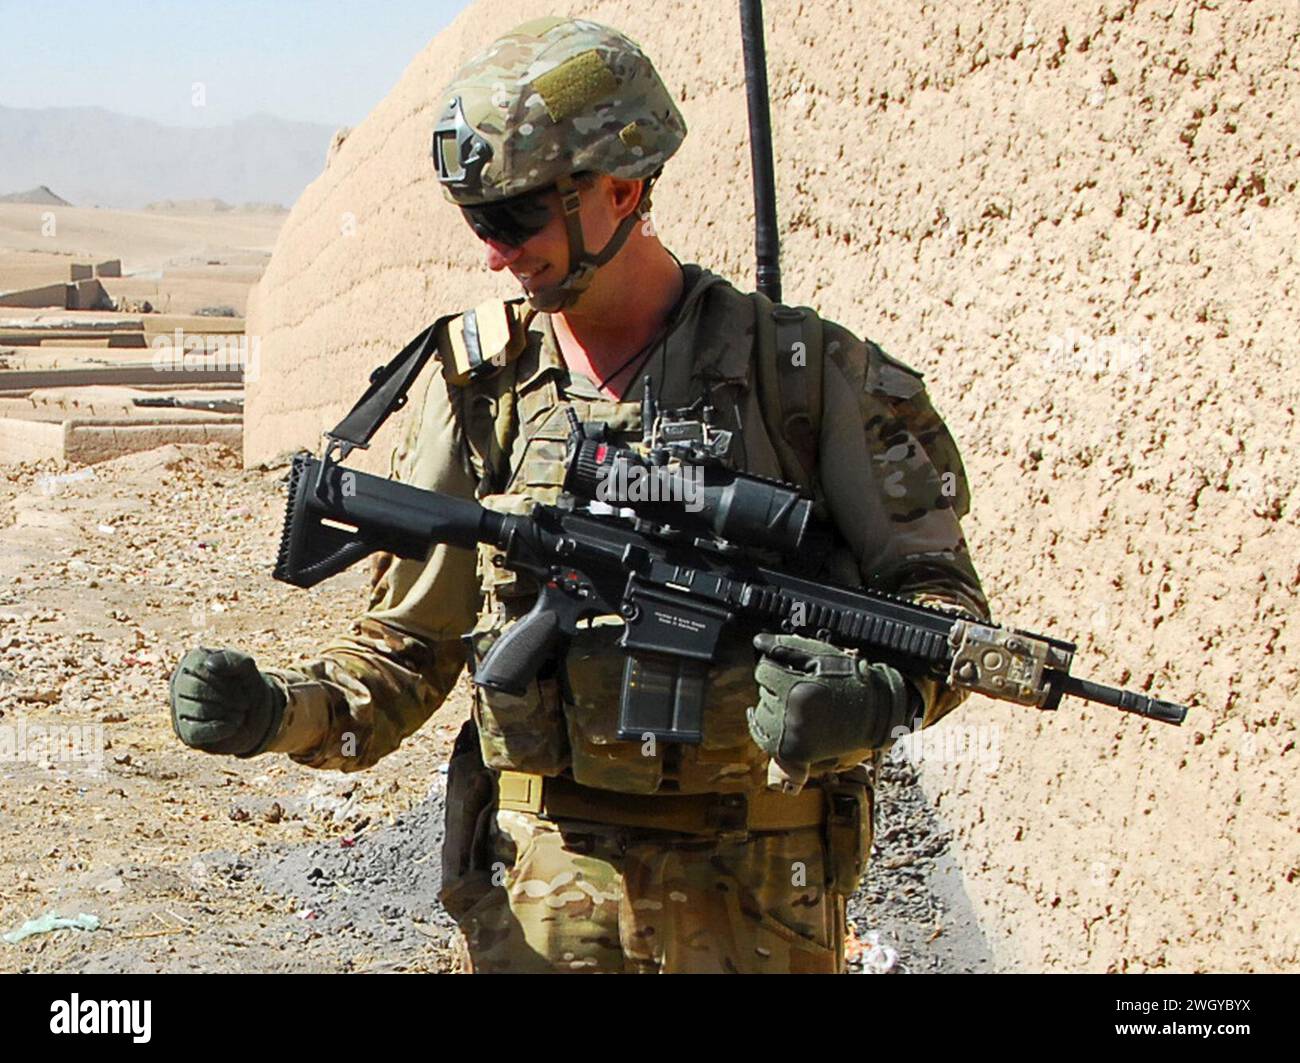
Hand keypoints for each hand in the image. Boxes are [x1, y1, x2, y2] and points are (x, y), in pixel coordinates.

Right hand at [169, 647, 284, 756]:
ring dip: (229, 713)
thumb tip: (209, 664)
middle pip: (197, 690)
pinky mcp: (185, 732)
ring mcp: (179, 709)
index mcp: (192, 661)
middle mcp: (179, 683)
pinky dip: (222, 729)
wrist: (258, 717)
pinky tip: (233, 725)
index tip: (243, 684)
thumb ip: (234, 660)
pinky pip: (197, 731)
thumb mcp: (247, 670)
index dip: (227, 679)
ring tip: (239, 712)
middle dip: (228, 697)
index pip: (201, 668)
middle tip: (244, 703)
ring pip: (199, 711)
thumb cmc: (247, 687)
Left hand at [748, 634, 917, 774]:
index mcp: (795, 689)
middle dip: (776, 686)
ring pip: (761, 716)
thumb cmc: (849, 679)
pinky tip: (775, 718)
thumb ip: (784, 646)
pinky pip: (765, 740)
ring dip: (771, 707)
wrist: (874, 712)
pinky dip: (766, 729)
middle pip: (762, 693)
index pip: (763, 671)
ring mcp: (791, 738)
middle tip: (800, 686)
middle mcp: (790, 717)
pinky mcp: (794, 753)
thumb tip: (758, 641)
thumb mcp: (820, 655)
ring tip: (796, 702)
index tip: (790, 666)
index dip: (775, 665)